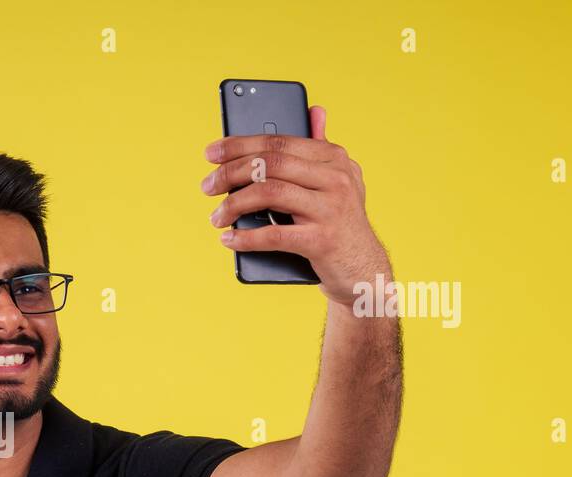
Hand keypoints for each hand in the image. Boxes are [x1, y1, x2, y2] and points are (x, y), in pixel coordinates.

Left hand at [201, 105, 390, 305]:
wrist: (364, 270)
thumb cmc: (339, 223)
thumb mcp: (338, 181)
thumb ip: (320, 150)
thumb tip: (314, 110)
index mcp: (333, 158)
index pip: (279, 142)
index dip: (240, 145)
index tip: (211, 153)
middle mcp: (335, 178)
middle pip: (271, 164)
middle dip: (231, 173)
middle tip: (207, 186)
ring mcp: (331, 209)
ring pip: (270, 193)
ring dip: (234, 204)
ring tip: (216, 216)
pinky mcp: (323, 240)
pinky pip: (275, 235)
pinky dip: (246, 237)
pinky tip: (229, 239)